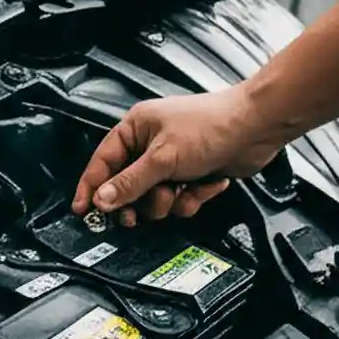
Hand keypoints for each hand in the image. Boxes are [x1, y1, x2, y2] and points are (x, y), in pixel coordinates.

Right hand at [71, 85, 283, 225]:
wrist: (256, 128)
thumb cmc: (212, 125)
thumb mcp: (163, 158)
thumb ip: (130, 182)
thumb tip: (103, 199)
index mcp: (136, 129)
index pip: (102, 162)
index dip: (91, 187)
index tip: (82, 210)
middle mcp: (151, 144)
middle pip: (128, 187)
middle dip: (140, 200)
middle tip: (138, 213)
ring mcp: (173, 162)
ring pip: (155, 199)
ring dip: (169, 201)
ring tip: (181, 189)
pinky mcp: (192, 176)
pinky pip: (180, 201)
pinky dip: (192, 198)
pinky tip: (205, 185)